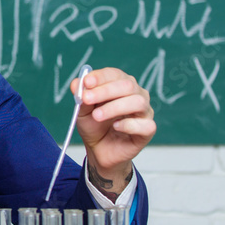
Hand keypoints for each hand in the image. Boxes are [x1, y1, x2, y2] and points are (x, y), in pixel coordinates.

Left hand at [73, 67, 155, 195]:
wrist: (99, 149)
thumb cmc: (94, 125)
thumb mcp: (82, 110)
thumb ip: (81, 96)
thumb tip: (76, 83)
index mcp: (121, 84)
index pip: (115, 74)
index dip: (100, 77)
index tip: (86, 83)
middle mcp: (137, 94)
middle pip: (128, 85)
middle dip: (105, 91)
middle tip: (87, 99)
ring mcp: (144, 112)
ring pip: (138, 102)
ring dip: (114, 107)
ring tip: (97, 116)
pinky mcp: (147, 130)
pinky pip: (145, 125)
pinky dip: (128, 124)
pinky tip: (116, 126)